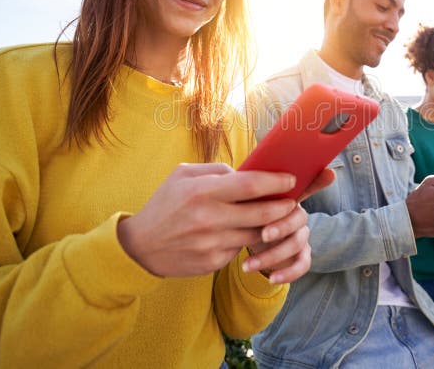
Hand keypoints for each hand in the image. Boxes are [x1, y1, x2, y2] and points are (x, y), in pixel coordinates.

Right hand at [117, 163, 301, 277]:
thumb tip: (247, 172)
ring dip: (272, 226)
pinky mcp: (213, 263)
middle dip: (284, 206)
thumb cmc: (165, 204)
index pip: (251, 185)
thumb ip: (217, 170)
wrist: (140, 246)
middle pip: (263, 213)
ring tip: (277, 216)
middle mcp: (209, 219)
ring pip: (257, 234)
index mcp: (202, 191)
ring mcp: (212, 244)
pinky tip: (247, 232)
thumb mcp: (183, 175)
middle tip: (292, 200)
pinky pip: (241, 248)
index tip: (291, 179)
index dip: (276, 181)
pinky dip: (247, 239)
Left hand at [243, 169, 334, 283]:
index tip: (329, 174)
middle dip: (281, 226)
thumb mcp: (243, 200)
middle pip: (298, 217)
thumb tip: (234, 173)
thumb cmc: (245, 213)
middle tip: (263, 234)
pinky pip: (303, 264)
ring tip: (247, 265)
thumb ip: (245, 188)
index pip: (307, 185)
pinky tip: (271, 278)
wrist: (245, 238)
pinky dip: (288, 273)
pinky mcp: (301, 255)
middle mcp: (298, 214)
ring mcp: (301, 235)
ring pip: (297, 243)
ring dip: (272, 255)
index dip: (318, 180)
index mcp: (286, 196)